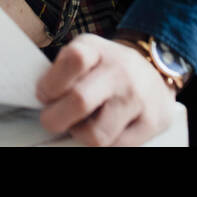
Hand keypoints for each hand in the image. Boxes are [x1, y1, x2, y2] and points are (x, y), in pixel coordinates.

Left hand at [36, 34, 177, 145]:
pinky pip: (117, 146)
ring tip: (81, 124)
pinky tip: (103, 128)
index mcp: (96, 49)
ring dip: (80, 133)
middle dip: (55, 118)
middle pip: (80, 100)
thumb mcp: (83, 52)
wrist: (151, 72)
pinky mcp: (153, 122)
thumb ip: (62, 70)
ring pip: (97, 134)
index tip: (44, 94)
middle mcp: (120, 71)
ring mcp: (138, 97)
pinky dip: (103, 142)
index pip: (74, 59)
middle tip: (51, 120)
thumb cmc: (106, 66)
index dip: (52, 82)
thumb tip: (44, 99)